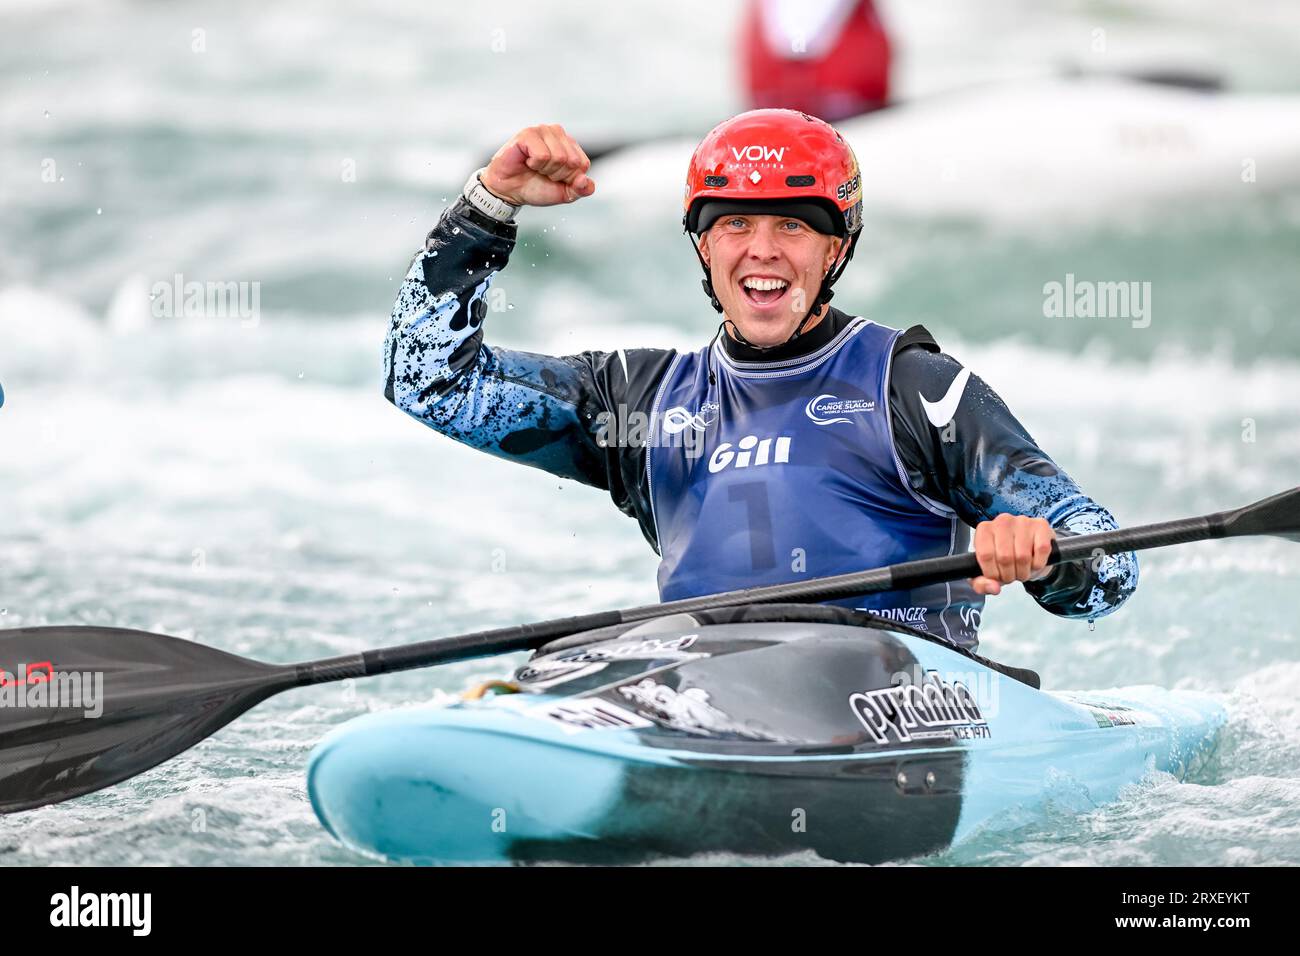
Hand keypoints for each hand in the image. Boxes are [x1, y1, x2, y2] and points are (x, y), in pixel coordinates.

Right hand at [480, 124, 595, 206]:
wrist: (509, 191)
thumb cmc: (535, 187)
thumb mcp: (563, 193)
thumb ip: (580, 189)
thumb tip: (586, 182)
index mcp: (570, 145)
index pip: (583, 164)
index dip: (569, 179)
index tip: (554, 178)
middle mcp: (558, 133)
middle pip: (572, 161)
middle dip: (557, 174)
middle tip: (542, 173)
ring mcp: (543, 131)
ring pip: (558, 158)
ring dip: (545, 170)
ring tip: (534, 167)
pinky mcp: (528, 134)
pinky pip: (542, 155)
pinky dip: (535, 165)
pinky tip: (527, 161)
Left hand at [970, 514, 1054, 595]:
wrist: (1031, 550)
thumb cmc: (1005, 560)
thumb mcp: (988, 573)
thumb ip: (982, 584)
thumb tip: (993, 588)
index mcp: (984, 529)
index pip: (985, 555)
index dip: (992, 573)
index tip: (997, 577)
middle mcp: (1002, 521)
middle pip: (1004, 557)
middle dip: (1009, 575)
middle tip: (1011, 575)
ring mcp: (1022, 521)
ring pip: (1023, 556)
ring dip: (1024, 572)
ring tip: (1022, 571)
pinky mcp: (1041, 525)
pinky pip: (1041, 550)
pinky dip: (1038, 564)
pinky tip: (1034, 562)